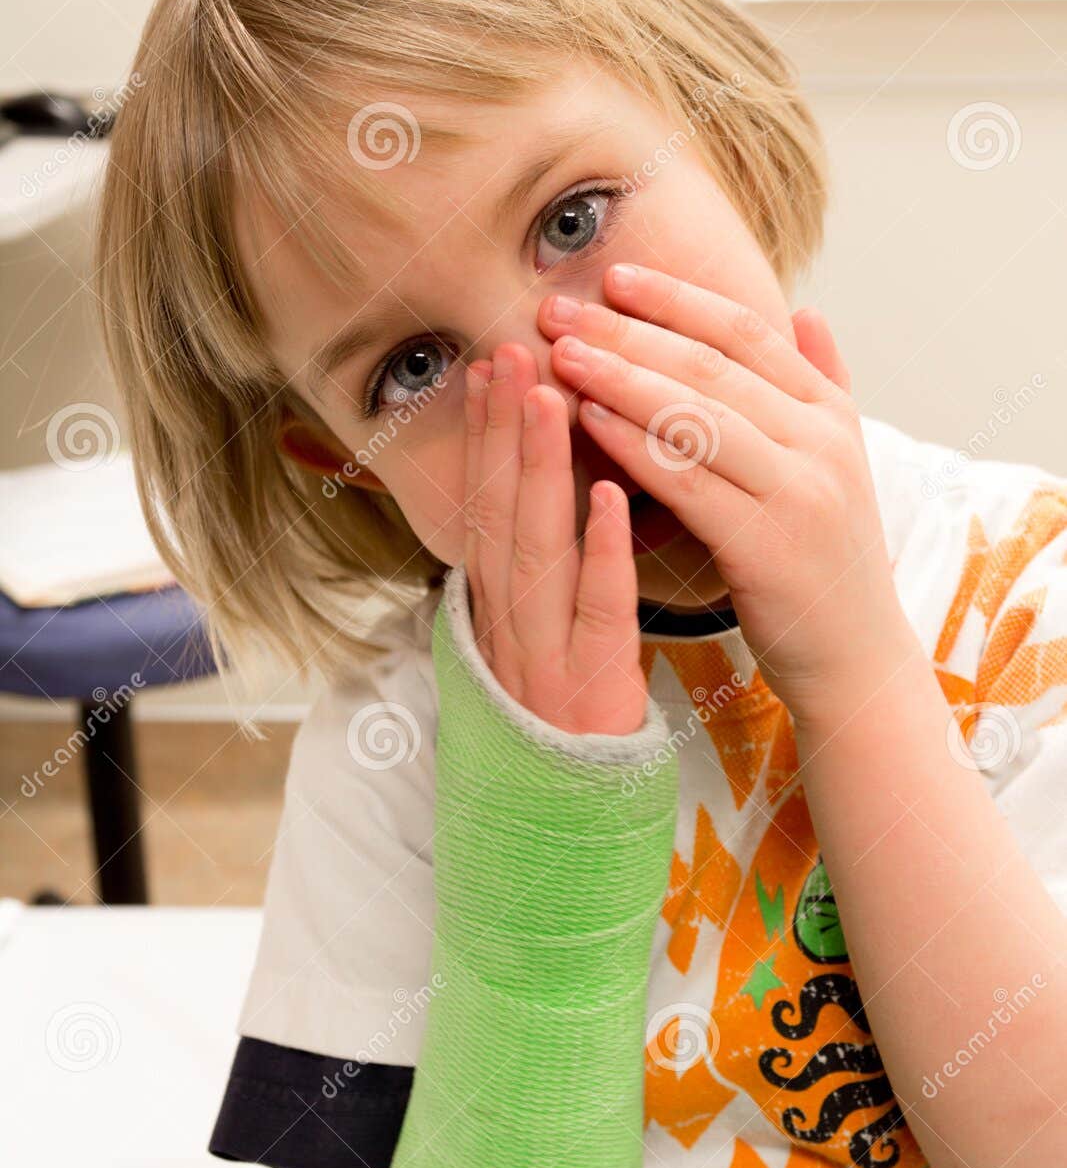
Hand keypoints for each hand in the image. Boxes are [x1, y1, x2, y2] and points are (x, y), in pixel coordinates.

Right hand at [463, 344, 646, 734]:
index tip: (494, 366)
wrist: (571, 816)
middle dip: (500, 429)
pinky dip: (601, 551)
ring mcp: (542, 652)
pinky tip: (613, 499)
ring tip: (552, 396)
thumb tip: (533, 503)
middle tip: (509, 350)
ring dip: (539, 469)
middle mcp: (508, 620)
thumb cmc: (565, 717)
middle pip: (497, 510)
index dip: (487, 435)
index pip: (487, 503)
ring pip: (534, 547)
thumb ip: (535, 572)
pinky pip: (596, 609)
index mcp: (500, 605)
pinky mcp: (588, 683)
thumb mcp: (536, 638)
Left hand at [538, 265, 915, 725]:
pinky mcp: (768, 542)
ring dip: (621, 376)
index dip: (678, 299)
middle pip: (711, 366)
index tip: (615, 278)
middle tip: (562, 309)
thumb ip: (823, 385)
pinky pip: (688, 479)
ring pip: (696, 415)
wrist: (855, 658)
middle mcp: (822, 441)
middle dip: (630, 331)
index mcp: (831, 414)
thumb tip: (806, 311)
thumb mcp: (837, 464)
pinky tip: (588, 418)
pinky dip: (634, 442)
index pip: (747, 332)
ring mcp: (800, 490)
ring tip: (562, 353)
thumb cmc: (824, 562)